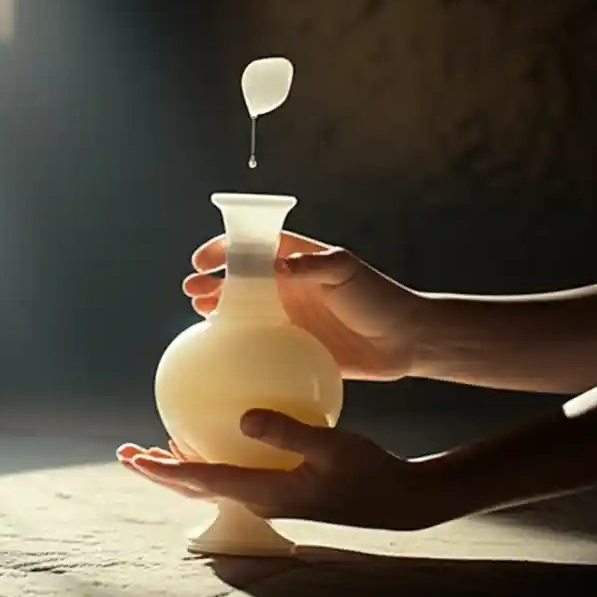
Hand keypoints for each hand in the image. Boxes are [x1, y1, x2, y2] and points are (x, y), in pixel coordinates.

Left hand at [117, 409, 458, 530]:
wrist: (397, 500)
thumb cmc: (369, 471)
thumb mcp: (331, 446)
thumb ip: (287, 432)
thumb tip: (243, 416)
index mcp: (265, 493)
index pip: (202, 480)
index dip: (165, 470)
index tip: (135, 457)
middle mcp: (258, 499)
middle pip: (194, 486)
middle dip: (157, 471)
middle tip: (124, 452)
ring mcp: (267, 496)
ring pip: (209, 481)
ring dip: (177, 467)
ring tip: (148, 448)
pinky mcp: (278, 488)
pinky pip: (229, 472)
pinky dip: (208, 457)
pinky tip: (202, 433)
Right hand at [184, 231, 423, 379]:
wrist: (406, 341)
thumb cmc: (379, 298)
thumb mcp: (346, 272)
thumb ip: (310, 266)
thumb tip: (274, 264)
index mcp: (297, 261)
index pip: (252, 246)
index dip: (224, 248)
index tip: (203, 260)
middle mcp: (287, 287)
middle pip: (240, 279)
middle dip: (212, 281)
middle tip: (191, 289)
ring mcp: (288, 317)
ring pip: (243, 311)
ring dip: (218, 310)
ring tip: (198, 312)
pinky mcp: (293, 346)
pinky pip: (258, 344)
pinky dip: (237, 344)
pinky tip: (220, 349)